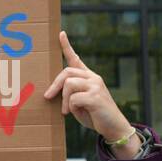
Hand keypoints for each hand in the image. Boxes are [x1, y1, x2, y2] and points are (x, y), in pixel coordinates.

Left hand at [43, 31, 136, 148]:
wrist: (113, 127)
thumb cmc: (95, 115)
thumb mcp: (80, 102)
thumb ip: (70, 94)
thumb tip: (52, 92)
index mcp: (89, 77)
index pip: (76, 58)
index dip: (67, 46)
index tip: (60, 34)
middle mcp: (93, 77)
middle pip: (66, 72)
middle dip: (55, 85)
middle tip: (48, 97)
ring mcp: (95, 85)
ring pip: (68, 85)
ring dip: (64, 100)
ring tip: (68, 111)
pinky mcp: (95, 96)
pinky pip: (73, 98)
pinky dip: (72, 107)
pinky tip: (79, 112)